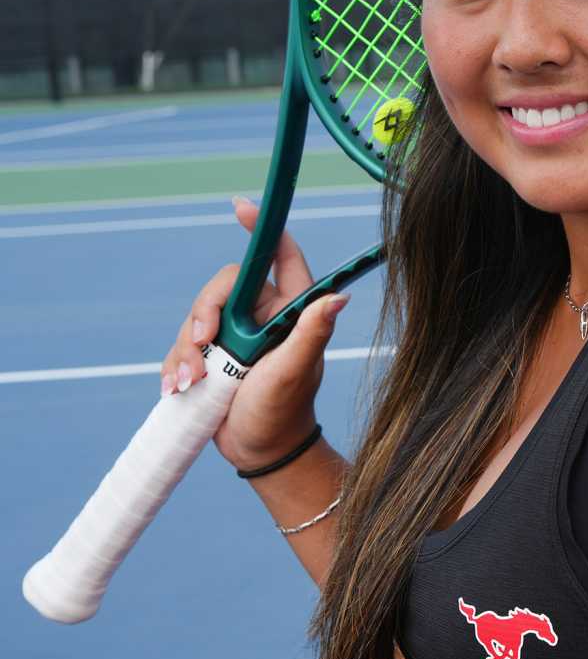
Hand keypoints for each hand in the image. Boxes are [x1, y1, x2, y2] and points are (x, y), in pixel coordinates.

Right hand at [158, 196, 349, 472]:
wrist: (260, 450)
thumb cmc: (284, 409)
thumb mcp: (296, 370)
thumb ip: (312, 332)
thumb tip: (340, 297)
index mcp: (290, 308)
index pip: (280, 256)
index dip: (263, 229)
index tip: (241, 207)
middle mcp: (262, 315)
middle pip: (221, 288)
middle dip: (202, 314)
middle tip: (201, 345)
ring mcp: (234, 335)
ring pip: (194, 319)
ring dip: (185, 350)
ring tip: (192, 383)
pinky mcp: (211, 356)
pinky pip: (181, 347)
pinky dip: (175, 366)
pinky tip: (178, 388)